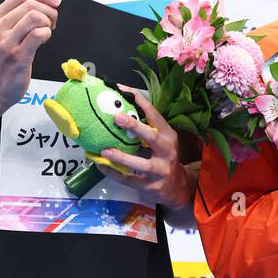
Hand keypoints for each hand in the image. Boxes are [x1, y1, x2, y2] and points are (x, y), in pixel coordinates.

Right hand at [0, 0, 58, 109]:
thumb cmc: (4, 59)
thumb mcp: (1, 34)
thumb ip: (16, 17)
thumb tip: (41, 1)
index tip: (54, 1)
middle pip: (30, 5)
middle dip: (49, 10)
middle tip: (52, 21)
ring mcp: (6, 43)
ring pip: (35, 17)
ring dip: (48, 21)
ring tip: (48, 31)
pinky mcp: (18, 57)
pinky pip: (39, 34)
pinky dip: (47, 33)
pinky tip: (45, 39)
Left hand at [98, 85, 195, 208]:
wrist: (176, 188)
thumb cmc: (163, 158)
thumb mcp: (161, 141)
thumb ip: (146, 128)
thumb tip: (118, 108)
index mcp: (168, 136)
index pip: (155, 115)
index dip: (139, 101)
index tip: (122, 89)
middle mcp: (167, 152)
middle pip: (152, 138)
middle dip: (135, 127)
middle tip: (116, 117)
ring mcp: (160, 170)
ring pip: (141, 163)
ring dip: (122, 156)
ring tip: (104, 150)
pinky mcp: (150, 186)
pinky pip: (130, 180)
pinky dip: (114, 173)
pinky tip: (101, 166)